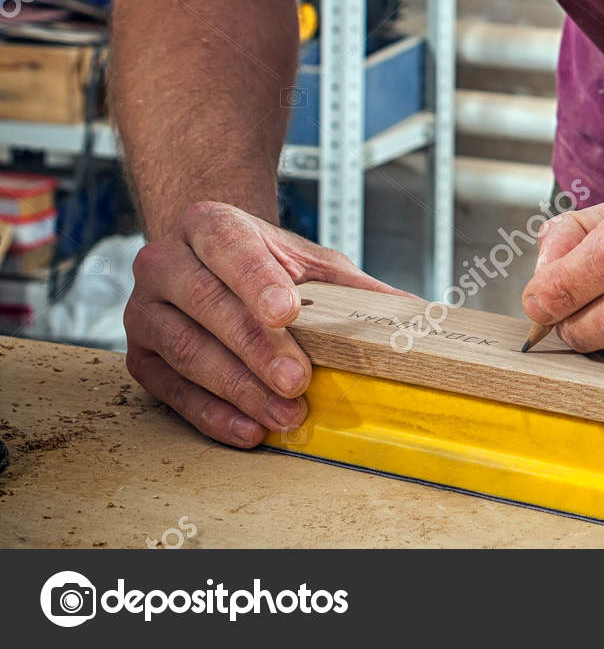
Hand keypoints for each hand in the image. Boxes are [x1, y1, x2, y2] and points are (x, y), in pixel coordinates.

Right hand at [124, 202, 410, 446]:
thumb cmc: (264, 263)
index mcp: (207, 224)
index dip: (256, 279)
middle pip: (208, 304)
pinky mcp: (140, 355)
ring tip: (284, 413)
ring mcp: (144, 310)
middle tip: (296, 380)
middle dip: (256, 348)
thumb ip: (354, 286)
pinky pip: (172, 389)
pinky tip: (248, 428)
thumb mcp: (312, 262)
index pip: (229, 246)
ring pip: (186, 350)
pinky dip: (212, 413)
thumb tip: (413, 313)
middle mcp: (164, 262)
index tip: (286, 311)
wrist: (208, 265)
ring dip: (238, 388)